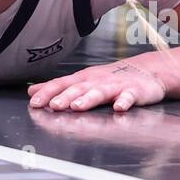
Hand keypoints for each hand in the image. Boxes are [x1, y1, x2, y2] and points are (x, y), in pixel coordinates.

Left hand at [28, 59, 166, 112]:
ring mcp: (116, 86)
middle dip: (65, 96)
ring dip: (88, 99)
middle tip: (54, 105)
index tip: (34, 102)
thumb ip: (58, 87)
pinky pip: (129, 97)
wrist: (146, 71)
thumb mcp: (83, 80)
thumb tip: (32, 91)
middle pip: (79, 88)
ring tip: (77, 107)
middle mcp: (97, 81)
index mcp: (83, 79)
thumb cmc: (111, 79)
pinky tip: (119, 108)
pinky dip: (124, 102)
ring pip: (100, 92)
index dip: (48, 92)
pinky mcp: (134, 92)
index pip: (62, 84)